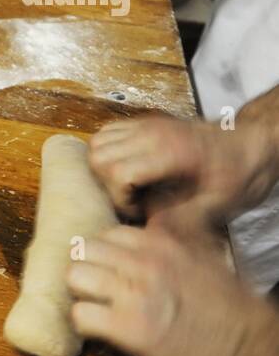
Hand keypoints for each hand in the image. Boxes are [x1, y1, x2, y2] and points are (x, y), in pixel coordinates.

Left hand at [66, 225, 278, 355]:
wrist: (258, 349)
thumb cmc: (234, 309)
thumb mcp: (206, 260)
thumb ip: (174, 243)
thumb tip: (151, 230)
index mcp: (164, 244)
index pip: (107, 235)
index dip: (104, 256)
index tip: (110, 272)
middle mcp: (146, 262)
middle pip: (83, 251)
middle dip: (87, 272)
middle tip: (98, 292)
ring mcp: (136, 294)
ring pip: (75, 278)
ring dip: (83, 295)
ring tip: (99, 310)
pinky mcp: (131, 329)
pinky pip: (80, 316)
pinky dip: (86, 325)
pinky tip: (104, 332)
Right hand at [88, 115, 278, 229]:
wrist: (257, 143)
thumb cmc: (241, 172)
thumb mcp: (220, 204)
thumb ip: (182, 218)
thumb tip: (146, 232)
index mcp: (171, 153)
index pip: (117, 173)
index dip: (120, 199)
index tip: (139, 211)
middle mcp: (154, 133)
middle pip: (99, 156)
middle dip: (107, 185)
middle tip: (131, 200)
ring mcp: (148, 124)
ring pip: (98, 142)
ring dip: (103, 168)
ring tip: (125, 185)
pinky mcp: (147, 123)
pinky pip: (107, 132)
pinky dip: (106, 151)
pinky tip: (126, 168)